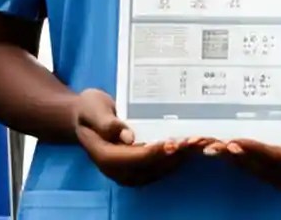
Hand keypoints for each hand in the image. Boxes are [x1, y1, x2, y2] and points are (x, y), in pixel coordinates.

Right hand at [73, 89, 207, 186]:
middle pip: (148, 168)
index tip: (171, 143)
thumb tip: (127, 137)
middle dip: (171, 157)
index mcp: (104, 156)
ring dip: (176, 159)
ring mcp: (127, 170)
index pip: (131, 158)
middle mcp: (116, 169)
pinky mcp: (137, 166)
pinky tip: (187, 146)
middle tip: (192, 142)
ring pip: (156, 170)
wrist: (85, 115)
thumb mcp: (93, 109)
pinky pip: (157, 167)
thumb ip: (107, 123)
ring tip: (195, 144)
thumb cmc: (89, 109)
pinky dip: (173, 159)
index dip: (152, 153)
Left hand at [208, 102, 280, 194]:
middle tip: (210, 146)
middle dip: (235, 156)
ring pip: (257, 170)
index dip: (255, 151)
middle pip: (262, 167)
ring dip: (233, 160)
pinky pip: (259, 170)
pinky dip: (241, 161)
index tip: (233, 143)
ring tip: (209, 148)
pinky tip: (225, 152)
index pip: (278, 159)